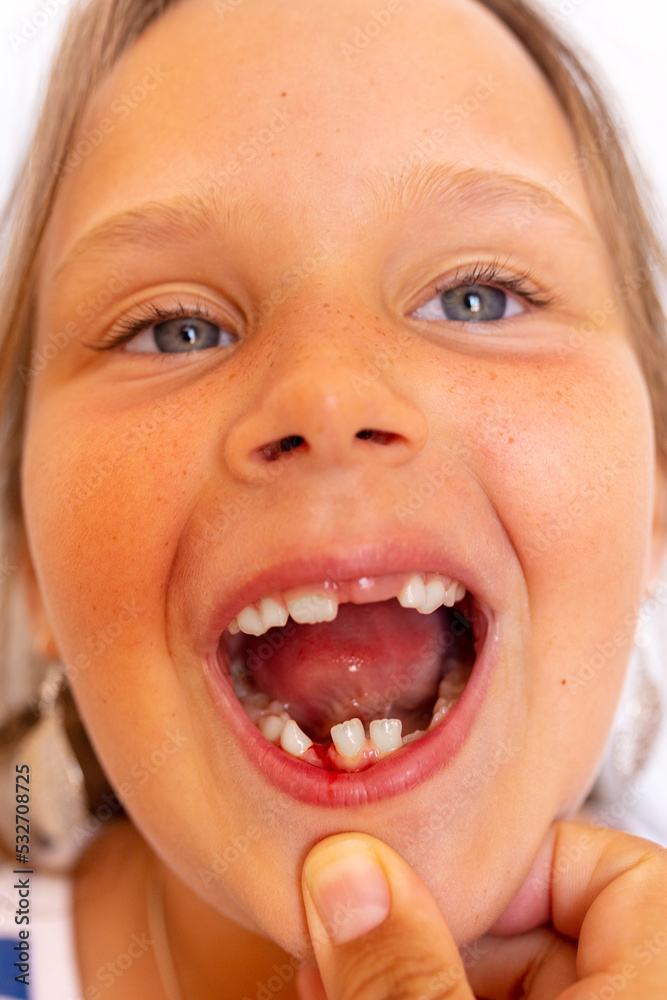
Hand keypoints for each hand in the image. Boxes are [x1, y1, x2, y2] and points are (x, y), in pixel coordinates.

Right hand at [296, 823, 666, 998]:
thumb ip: (406, 976)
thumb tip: (344, 873)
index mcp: (659, 993)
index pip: (624, 874)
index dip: (524, 860)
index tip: (439, 877)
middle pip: (553, 933)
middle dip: (438, 923)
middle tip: (349, 929)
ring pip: (512, 992)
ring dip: (414, 971)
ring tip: (332, 973)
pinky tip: (354, 999)